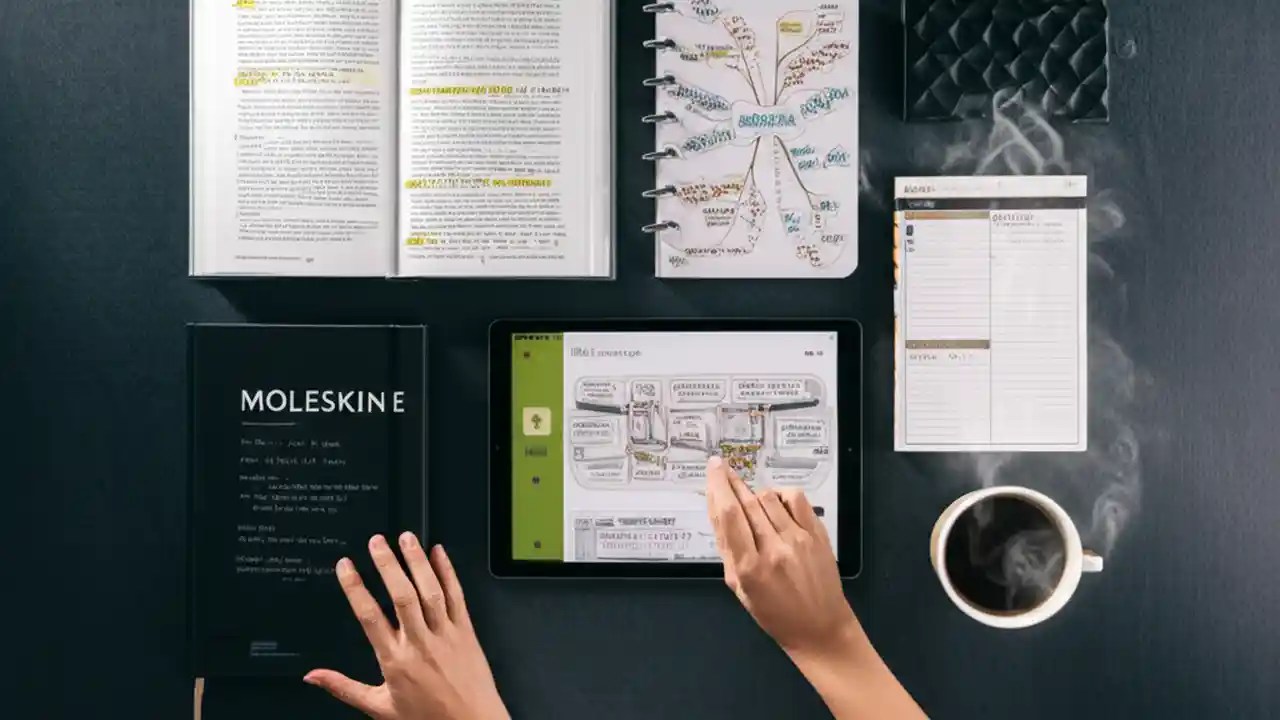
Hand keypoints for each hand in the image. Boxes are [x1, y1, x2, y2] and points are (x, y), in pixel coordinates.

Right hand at [304, 534, 508, 719]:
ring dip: (417, 561)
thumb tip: (312, 676)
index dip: (355, 587)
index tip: (346, 566)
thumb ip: (344, 687)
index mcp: (395, 660)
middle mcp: (420, 643)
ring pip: (430, 591)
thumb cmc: (428, 718)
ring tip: (406, 538)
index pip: (370, 616)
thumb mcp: (379, 707)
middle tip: (376, 541)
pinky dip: (448, 572)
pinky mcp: (467, 632)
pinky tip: (439, 553)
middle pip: (402, 596)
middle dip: (387, 565)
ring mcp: (445, 635)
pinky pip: (457, 596)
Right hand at [705, 457, 924, 719]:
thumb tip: (718, 512)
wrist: (819, 628)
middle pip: (747, 502)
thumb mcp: (740, 589)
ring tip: (748, 499)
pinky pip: (796, 499)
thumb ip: (728, 551)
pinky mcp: (817, 534)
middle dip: (731, 482)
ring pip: (768, 498)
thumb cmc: (775, 614)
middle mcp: (773, 549)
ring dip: (752, 493)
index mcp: (749, 567)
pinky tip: (775, 502)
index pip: (729, 514)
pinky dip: (781, 494)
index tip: (713, 468)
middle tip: (722, 470)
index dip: (718, 486)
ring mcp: (798, 539)